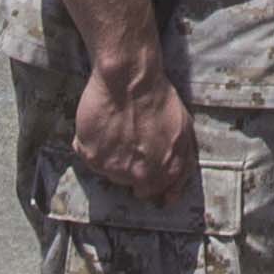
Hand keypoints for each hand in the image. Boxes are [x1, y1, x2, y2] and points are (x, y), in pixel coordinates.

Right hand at [70, 42, 195, 207]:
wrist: (130, 78)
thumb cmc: (159, 99)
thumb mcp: (184, 130)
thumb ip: (182, 164)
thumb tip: (172, 195)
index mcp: (167, 172)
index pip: (156, 192)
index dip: (150, 179)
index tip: (143, 166)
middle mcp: (141, 177)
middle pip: (131, 183)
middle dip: (130, 166)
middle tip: (128, 140)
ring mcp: (115, 169)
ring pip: (109, 172)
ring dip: (111, 156)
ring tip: (115, 129)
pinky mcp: (92, 158)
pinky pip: (88, 157)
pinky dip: (91, 144)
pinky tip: (101, 125)